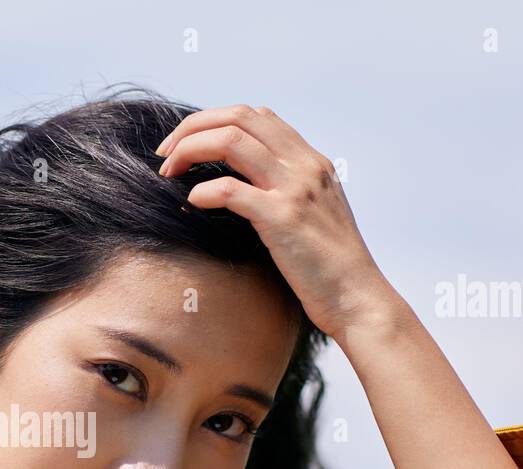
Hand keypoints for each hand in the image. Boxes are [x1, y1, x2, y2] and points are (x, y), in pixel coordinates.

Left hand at [156, 104, 402, 340]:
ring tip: (169, 171)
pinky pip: (232, 190)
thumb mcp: (313, 215)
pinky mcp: (284, 218)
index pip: (257, 115)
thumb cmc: (328, 267)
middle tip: (165, 154)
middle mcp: (305, 165)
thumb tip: (242, 189)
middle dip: (193, 127)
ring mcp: (295, 189)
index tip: (188, 145)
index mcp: (311, 161)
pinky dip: (204, 190)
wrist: (357, 298)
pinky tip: (192, 203)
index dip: (214, 121)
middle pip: (239, 117)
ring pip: (232, 141)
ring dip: (190, 150)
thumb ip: (286, 193)